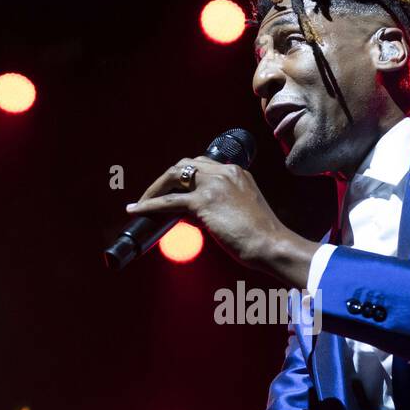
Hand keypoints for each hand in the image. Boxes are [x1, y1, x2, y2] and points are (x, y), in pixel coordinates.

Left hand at [127, 156, 316, 285]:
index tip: (173, 189)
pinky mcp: (204, 202)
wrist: (271, 244)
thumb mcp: (244, 210)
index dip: (184, 177)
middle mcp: (225, 172)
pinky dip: (150, 205)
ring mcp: (214, 185)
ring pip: (175, 177)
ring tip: (142, 202)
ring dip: (155, 189)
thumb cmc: (262, 236)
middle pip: (185, 165)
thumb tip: (198, 216)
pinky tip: (137, 210)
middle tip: (153, 195)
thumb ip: (224, 205)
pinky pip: (169, 202)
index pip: (202, 166)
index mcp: (237, 172)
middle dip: (166, 179)